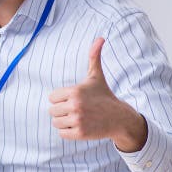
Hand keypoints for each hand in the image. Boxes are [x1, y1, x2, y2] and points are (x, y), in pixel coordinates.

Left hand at [48, 37, 146, 151]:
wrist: (120, 118)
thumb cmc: (104, 96)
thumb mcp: (96, 77)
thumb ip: (94, 57)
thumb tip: (100, 38)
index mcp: (74, 91)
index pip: (52, 97)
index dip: (61, 99)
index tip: (74, 99)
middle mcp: (75, 105)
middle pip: (52, 111)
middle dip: (63, 111)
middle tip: (78, 109)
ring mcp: (78, 120)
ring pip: (56, 122)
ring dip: (65, 122)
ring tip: (79, 117)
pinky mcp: (80, 133)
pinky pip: (62, 133)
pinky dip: (68, 131)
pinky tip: (80, 126)